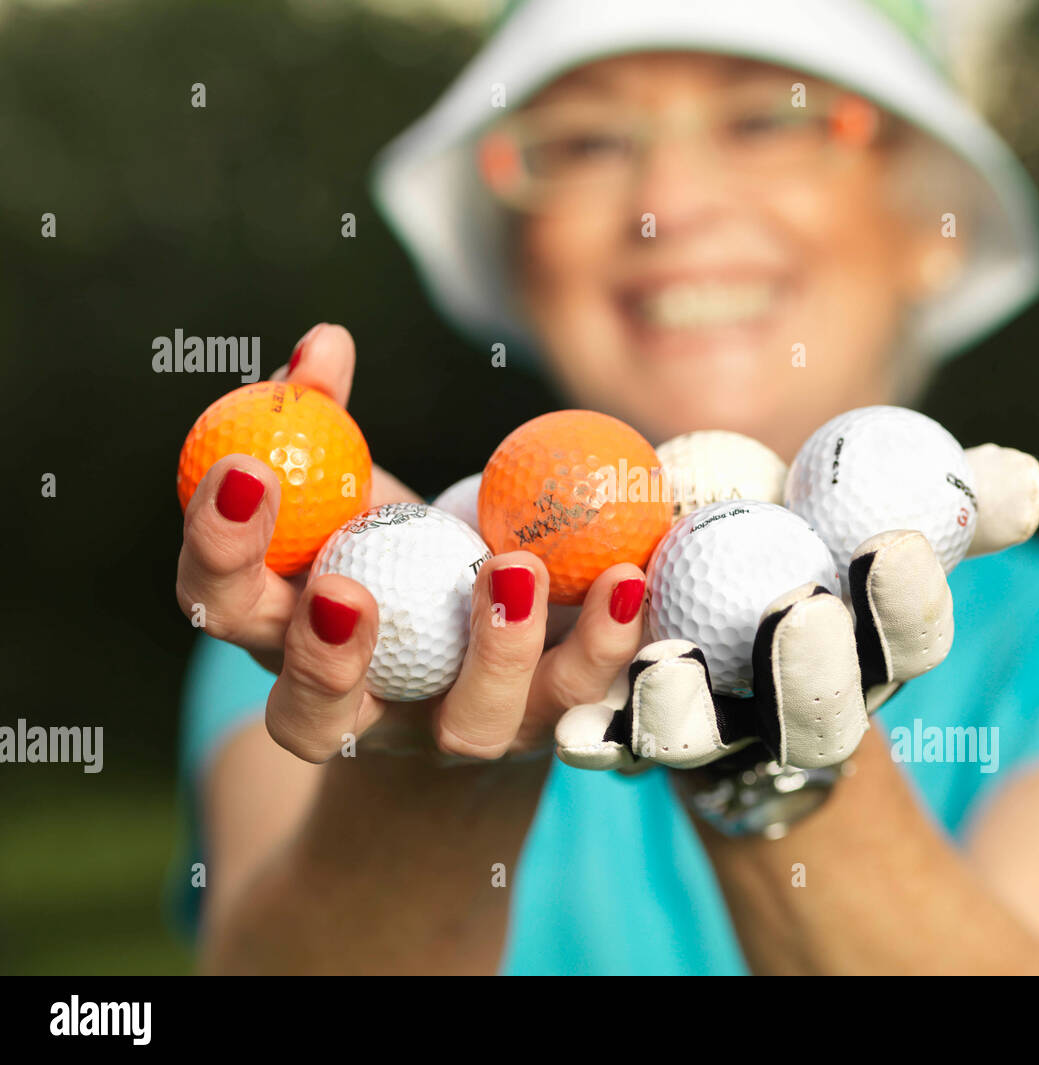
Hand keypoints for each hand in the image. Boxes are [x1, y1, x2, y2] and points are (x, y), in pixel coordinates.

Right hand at [176, 323, 650, 763]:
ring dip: (491, 652)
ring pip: (466, 726)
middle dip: (320, 656)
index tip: (249, 469)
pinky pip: (575, 694)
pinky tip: (626, 574)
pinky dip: (603, 636)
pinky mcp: (545, 730)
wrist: (478, 676)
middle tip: (344, 588)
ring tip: (513, 566)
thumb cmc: (396, 563)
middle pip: (308, 713)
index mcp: (288, 637)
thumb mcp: (358, 496)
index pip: (221, 605)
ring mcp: (457, 733)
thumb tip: (322, 341)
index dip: (219, 547)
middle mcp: (361, 709)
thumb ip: (328, 422)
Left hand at [555, 443, 1038, 770]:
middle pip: (817, 714)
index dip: (907, 603)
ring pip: (708, 741)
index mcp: (868, 653)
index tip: (890, 545)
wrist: (715, 610)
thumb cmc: (809, 548)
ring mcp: (718, 736)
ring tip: (666, 662)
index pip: (908, 640)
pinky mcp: (639, 741)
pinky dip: (598, 734)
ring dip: (687, 709)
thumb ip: (951, 500)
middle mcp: (798, 711)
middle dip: (815, 672)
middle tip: (800, 610)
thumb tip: (1021, 478)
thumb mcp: (871, 513)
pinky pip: (619, 746)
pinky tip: (572, 726)